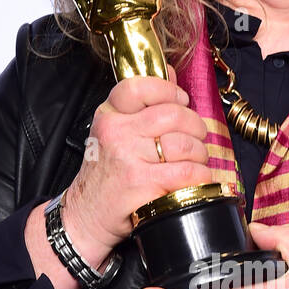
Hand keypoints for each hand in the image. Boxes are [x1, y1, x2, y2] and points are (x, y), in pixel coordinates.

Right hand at [62, 64, 213, 263]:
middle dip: (195, 126)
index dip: (169, 90)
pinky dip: (201, 176)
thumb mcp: (114, 132)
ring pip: (184, 145)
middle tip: (198, 137)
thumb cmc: (106, 174)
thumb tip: (171, 72)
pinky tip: (198, 179)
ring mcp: (129, 159)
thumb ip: (141, 102)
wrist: (88, 215)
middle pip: (172, 115)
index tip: (182, 101)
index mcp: (109, 116)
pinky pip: (187, 172)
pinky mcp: (143, 184)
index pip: (139, 87)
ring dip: (200, 154)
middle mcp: (117, 134)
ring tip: (197, 160)